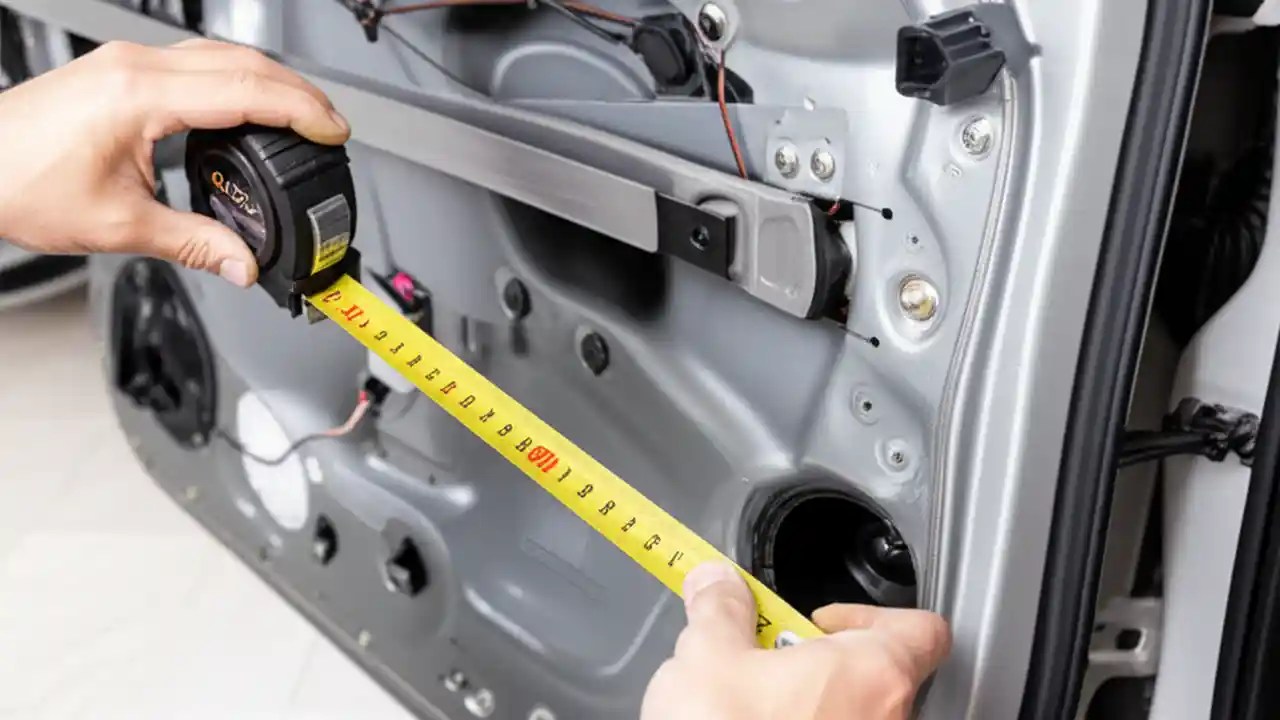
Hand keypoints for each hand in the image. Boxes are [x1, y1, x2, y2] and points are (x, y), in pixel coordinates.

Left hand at [0, 39, 349, 286]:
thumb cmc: (20, 183)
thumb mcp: (120, 227)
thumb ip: (195, 244)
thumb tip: (243, 264)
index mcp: (140, 95)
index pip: (246, 89)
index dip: (301, 110)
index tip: (334, 131)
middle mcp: (135, 67)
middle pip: (243, 62)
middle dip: (298, 91)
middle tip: (333, 125)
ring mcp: (126, 62)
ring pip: (220, 55)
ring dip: (269, 80)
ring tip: (302, 114)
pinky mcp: (119, 70)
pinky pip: (194, 62)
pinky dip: (235, 79)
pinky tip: (248, 105)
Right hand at [641, 563, 950, 719]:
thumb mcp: (707, 656)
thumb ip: (721, 608)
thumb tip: (717, 585)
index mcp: (875, 673)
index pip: (922, 629)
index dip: (868, 614)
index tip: (816, 619)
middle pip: (879, 676)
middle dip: (822, 664)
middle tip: (770, 662)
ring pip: (858, 716)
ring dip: (815, 705)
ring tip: (756, 706)